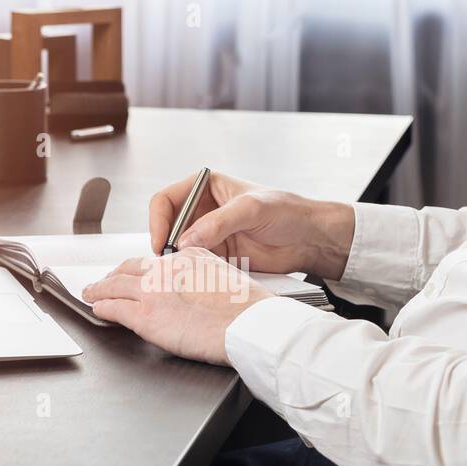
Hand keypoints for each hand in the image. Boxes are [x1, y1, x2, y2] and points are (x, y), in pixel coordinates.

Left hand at [82, 248, 272, 364]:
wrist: (250, 325)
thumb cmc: (248, 310)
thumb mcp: (226, 278)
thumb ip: (204, 278)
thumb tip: (197, 292)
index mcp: (189, 256)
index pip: (154, 261)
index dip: (138, 269)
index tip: (133, 274)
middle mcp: (167, 268)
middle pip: (129, 268)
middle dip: (113, 275)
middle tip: (104, 282)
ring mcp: (153, 290)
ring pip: (114, 285)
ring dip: (99, 289)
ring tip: (91, 293)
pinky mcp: (146, 314)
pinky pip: (114, 308)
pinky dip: (102, 307)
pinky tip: (98, 309)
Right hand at [148, 170, 355, 279]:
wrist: (308, 239)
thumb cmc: (286, 211)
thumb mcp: (251, 209)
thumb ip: (219, 223)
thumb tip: (187, 240)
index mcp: (205, 188)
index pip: (166, 200)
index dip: (158, 220)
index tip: (161, 242)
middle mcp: (203, 211)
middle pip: (167, 227)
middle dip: (165, 244)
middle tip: (169, 261)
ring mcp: (208, 235)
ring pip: (178, 249)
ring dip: (177, 261)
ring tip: (183, 271)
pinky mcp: (217, 256)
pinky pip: (194, 265)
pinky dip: (191, 272)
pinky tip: (196, 278)